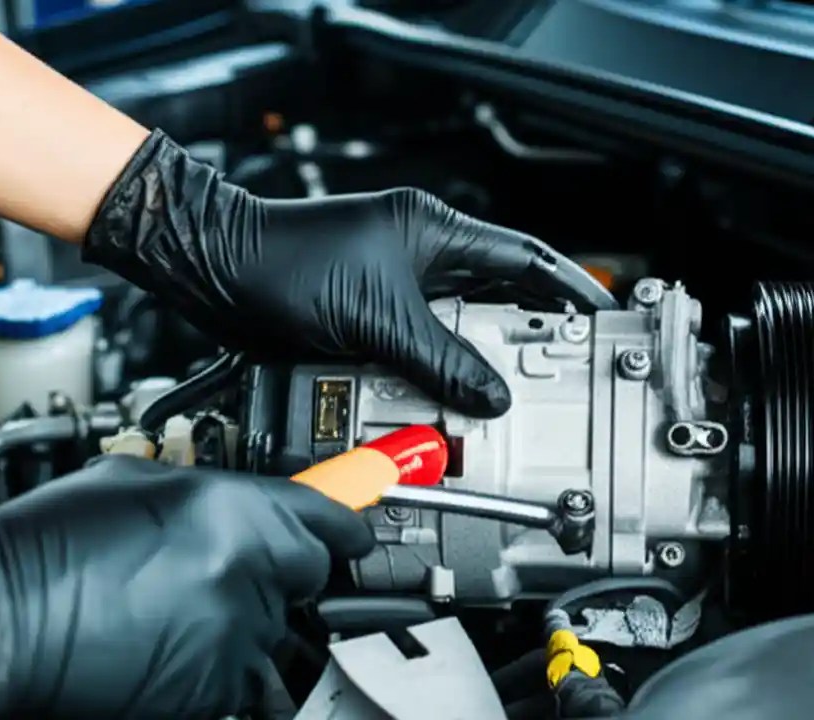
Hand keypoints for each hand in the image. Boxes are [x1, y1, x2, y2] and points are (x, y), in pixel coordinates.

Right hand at [0, 456, 374, 719]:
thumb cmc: (46, 545)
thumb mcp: (135, 483)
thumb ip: (210, 493)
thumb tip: (240, 501)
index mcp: (233, 514)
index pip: (332, 519)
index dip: (345, 519)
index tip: (356, 521)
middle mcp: (246, 577)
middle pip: (313, 577)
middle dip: (291, 571)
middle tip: (248, 566)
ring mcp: (232, 642)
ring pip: (284, 634)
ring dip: (258, 621)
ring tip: (197, 609)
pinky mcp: (212, 694)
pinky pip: (247, 680)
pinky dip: (227, 665)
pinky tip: (178, 645)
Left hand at [83, 129, 613, 417]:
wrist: (216, 273)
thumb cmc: (286, 265)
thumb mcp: (379, 319)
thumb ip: (442, 360)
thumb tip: (490, 395)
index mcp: (433, 231)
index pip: (523, 260)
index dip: (566, 292)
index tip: (597, 318)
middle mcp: (419, 253)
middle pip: (493, 301)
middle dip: (523, 340)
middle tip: (556, 376)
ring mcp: (392, 284)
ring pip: (454, 331)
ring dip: (472, 366)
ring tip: (502, 399)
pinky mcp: (365, 315)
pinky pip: (415, 349)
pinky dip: (430, 376)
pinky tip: (442, 402)